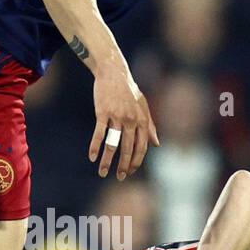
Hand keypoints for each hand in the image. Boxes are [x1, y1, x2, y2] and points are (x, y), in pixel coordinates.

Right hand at [90, 63, 158, 179]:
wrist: (114, 72)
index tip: (130, 172)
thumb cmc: (129, 90)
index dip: (136, 161)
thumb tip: (156, 144)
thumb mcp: (143, 106)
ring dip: (107, 161)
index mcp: (141, 120)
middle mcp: (131, 120)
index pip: (141, 147)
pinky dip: (95, 146)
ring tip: (103, 172)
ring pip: (113, 144)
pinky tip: (92, 157)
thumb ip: (150, 126)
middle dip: (123, 166)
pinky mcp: (103, 112)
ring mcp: (117, 116)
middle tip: (119, 177)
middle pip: (128, 149)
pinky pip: (99, 133)